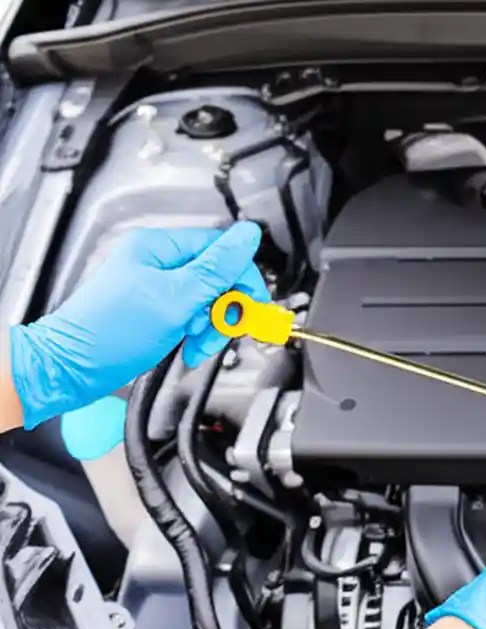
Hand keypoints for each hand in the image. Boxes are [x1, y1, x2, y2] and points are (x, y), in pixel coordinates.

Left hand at [7, 222, 267, 428]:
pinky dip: (196, 335)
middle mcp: (156, 262)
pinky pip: (191, 316)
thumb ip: (216, 269)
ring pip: (207, 300)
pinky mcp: (154, 311)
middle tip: (221, 329)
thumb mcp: (174, 299)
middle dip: (224, 308)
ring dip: (211, 326)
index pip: (220, 248)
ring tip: (199, 344)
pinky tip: (190, 348)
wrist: (69, 370)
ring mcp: (154, 288)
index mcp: (157, 247)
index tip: (251, 303)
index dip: (242, 276)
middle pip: (216, 276)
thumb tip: (248, 236)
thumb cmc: (108, 334)